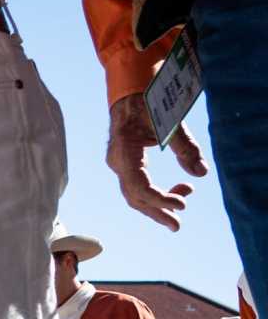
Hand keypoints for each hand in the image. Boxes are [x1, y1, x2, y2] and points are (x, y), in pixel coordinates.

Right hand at [106, 92, 206, 230]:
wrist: (129, 92)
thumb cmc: (148, 104)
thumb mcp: (170, 123)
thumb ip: (186, 148)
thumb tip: (201, 173)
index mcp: (125, 153)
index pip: (140, 187)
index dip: (160, 200)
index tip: (182, 205)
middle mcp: (117, 162)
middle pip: (135, 197)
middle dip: (157, 211)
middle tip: (177, 225)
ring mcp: (119, 164)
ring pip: (135, 194)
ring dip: (157, 204)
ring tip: (181, 206)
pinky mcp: (125, 163)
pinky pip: (137, 185)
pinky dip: (154, 193)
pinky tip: (174, 191)